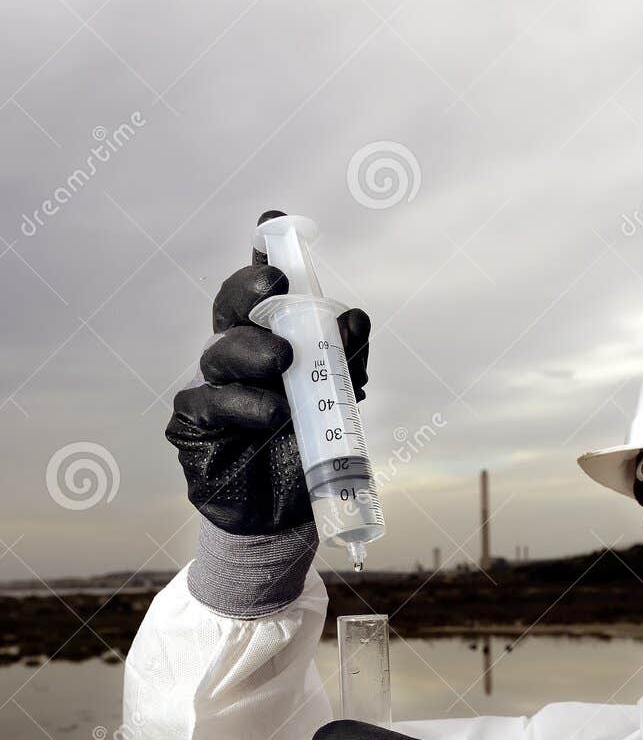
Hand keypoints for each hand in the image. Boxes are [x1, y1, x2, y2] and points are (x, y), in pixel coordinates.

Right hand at [165, 209, 370, 535]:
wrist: (287, 515)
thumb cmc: (308, 450)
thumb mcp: (339, 403)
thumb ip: (346, 361)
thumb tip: (354, 319)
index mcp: (268, 339)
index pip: (262, 290)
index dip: (263, 255)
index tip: (271, 224)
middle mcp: (235, 356)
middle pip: (231, 306)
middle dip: (250, 286)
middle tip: (276, 284)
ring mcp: (208, 387)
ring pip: (220, 350)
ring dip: (252, 350)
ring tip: (284, 362)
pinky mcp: (192, 425)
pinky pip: (209, 402)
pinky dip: (242, 404)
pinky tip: (271, 415)